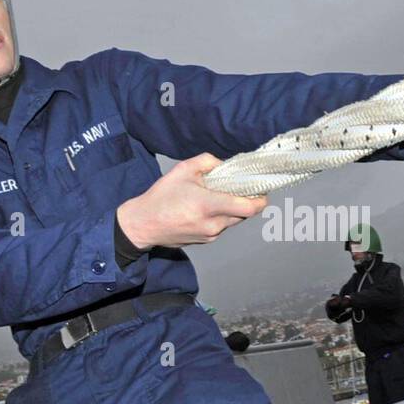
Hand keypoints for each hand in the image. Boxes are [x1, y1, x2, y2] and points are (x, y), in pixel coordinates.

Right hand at [116, 154, 267, 249]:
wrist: (142, 225)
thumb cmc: (160, 198)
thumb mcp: (182, 170)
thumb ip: (208, 162)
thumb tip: (224, 165)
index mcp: (209, 205)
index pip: (249, 207)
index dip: (260, 199)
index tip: (261, 190)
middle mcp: (213, 223)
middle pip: (244, 214)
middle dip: (245, 201)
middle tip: (237, 189)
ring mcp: (209, 234)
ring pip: (232, 221)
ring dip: (231, 209)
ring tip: (216, 198)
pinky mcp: (204, 241)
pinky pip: (220, 227)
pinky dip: (218, 218)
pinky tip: (203, 210)